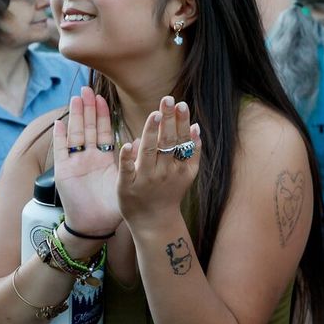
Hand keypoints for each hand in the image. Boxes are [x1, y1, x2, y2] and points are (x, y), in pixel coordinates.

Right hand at [52, 86, 122, 236]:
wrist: (96, 225)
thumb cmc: (113, 206)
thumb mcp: (125, 180)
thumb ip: (131, 162)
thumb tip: (142, 142)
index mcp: (105, 159)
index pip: (104, 131)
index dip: (103, 115)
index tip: (103, 97)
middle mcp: (89, 158)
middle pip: (88, 128)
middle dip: (88, 109)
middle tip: (87, 89)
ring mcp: (76, 163)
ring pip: (75, 135)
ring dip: (75, 117)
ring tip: (75, 98)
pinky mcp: (64, 172)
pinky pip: (62, 151)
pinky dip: (60, 137)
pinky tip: (60, 122)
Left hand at [117, 96, 201, 230]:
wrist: (155, 223)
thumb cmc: (170, 194)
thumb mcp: (187, 174)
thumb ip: (193, 151)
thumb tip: (196, 127)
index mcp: (180, 167)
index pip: (181, 140)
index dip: (181, 122)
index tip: (181, 104)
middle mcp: (165, 172)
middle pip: (167, 142)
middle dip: (168, 120)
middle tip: (168, 100)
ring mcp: (146, 179)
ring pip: (150, 152)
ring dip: (152, 133)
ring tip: (154, 114)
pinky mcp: (127, 186)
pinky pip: (127, 170)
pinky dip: (128, 157)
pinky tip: (129, 143)